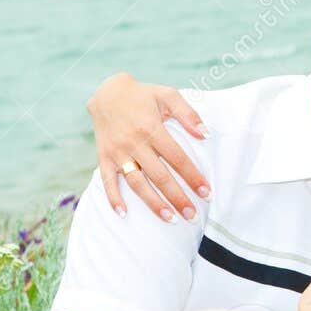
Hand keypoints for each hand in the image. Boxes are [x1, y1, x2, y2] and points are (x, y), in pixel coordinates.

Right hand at [89, 72, 211, 220]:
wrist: (107, 92)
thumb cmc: (143, 95)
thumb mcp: (168, 95)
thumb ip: (188, 114)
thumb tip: (206, 135)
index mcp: (151, 128)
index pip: (177, 158)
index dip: (193, 176)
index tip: (206, 193)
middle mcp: (134, 143)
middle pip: (159, 176)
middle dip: (177, 197)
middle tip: (192, 215)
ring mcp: (117, 152)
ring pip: (136, 183)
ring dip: (153, 203)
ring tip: (170, 218)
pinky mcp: (104, 157)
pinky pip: (107, 181)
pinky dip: (113, 198)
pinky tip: (123, 214)